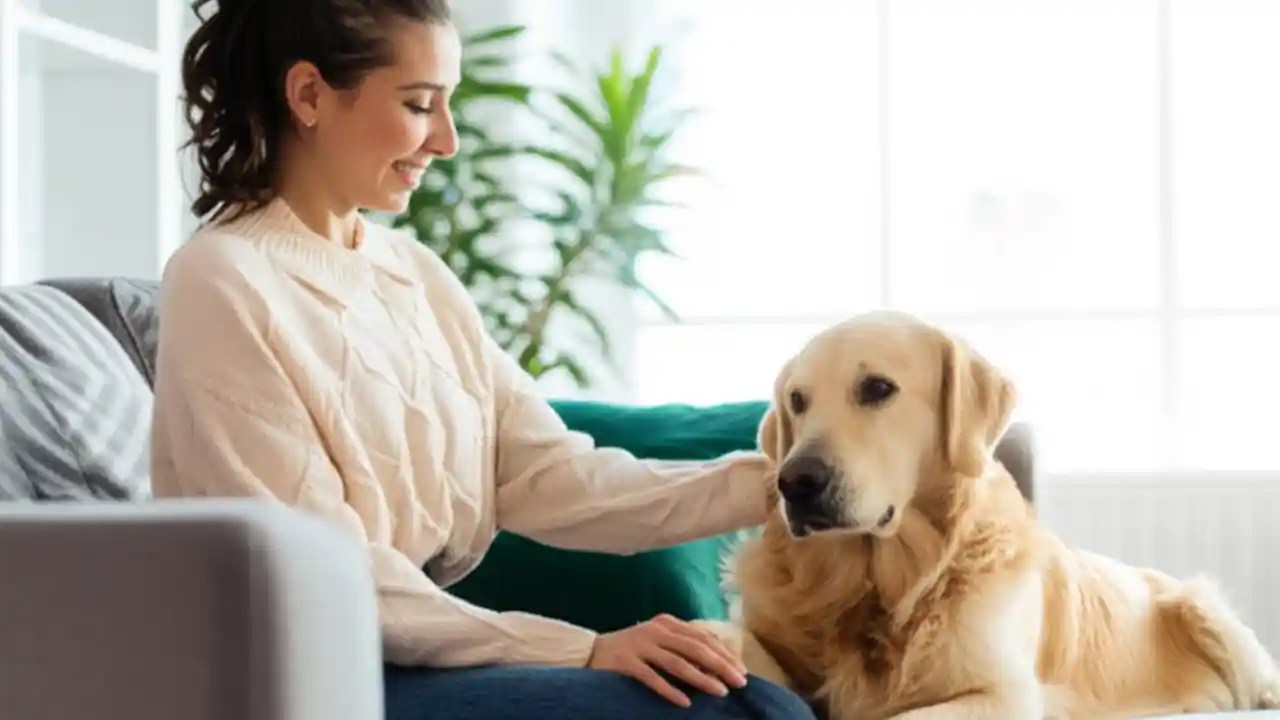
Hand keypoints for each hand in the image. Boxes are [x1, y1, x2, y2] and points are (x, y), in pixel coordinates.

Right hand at [587, 613, 749, 707]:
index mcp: (666, 622)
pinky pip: (652, 678)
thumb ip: (683, 645)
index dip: (724, 654)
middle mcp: (655, 630)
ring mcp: (640, 645)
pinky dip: (670, 690)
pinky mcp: (625, 662)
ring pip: (678, 663)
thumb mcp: (659, 640)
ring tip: (720, 692)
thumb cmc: (633, 649)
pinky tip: (685, 702)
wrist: (590, 651)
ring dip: (702, 678)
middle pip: (695, 648)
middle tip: (740, 682)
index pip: (703, 637)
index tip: (741, 670)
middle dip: (720, 666)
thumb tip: (718, 663)